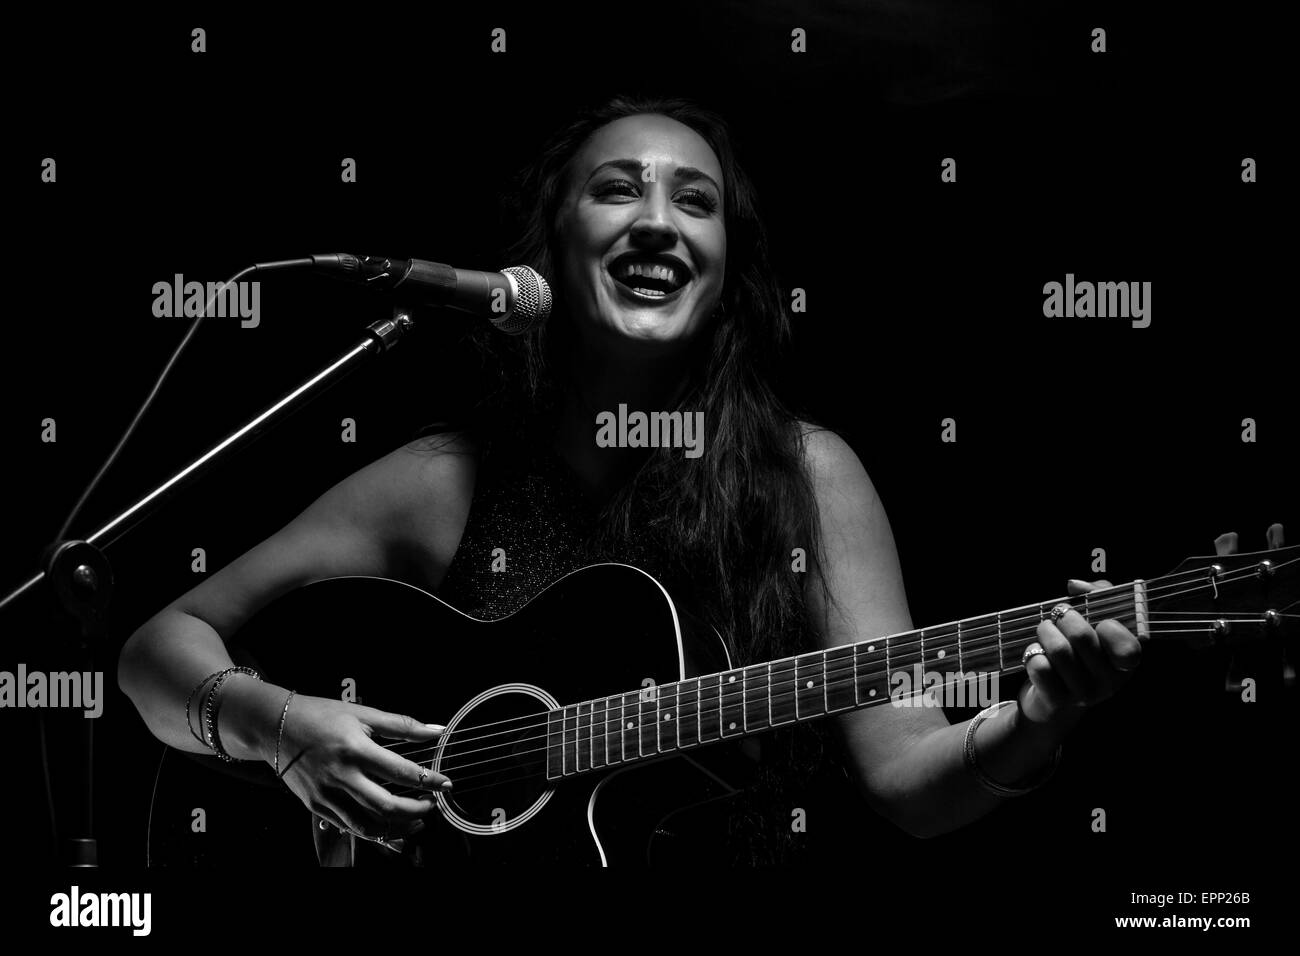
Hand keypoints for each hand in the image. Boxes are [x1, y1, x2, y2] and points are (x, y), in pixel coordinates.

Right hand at [269, 694, 449, 844]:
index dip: (429, 781)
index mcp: (355, 749)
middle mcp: (341, 776)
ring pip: (369, 825)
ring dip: (399, 828)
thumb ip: (402, 725)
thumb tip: (436, 730)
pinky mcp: (317, 806)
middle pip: (387, 807)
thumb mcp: (363, 713)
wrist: (274, 726)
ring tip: (417, 819)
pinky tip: (389, 824)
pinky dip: (374, 831)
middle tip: (432, 804)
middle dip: (417, 810)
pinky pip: (350, 827)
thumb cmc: (320, 715)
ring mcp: (326, 795)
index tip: (445, 784)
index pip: (401, 772)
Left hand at [1017, 579, 1140, 726]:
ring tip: (1045, 629)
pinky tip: (1037, 653)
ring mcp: (1084, 695)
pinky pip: (1040, 667)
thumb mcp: (1094, 622)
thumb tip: (1075, 585)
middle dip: (1063, 616)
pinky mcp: (1057, 701)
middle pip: (1082, 638)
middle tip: (1058, 615)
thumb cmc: (1078, 651)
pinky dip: (1033, 652)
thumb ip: (1095, 594)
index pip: (1128, 648)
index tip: (1099, 621)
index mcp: (1125, 664)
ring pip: (1059, 651)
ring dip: (1045, 631)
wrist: (1054, 700)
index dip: (1110, 628)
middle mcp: (1109, 683)